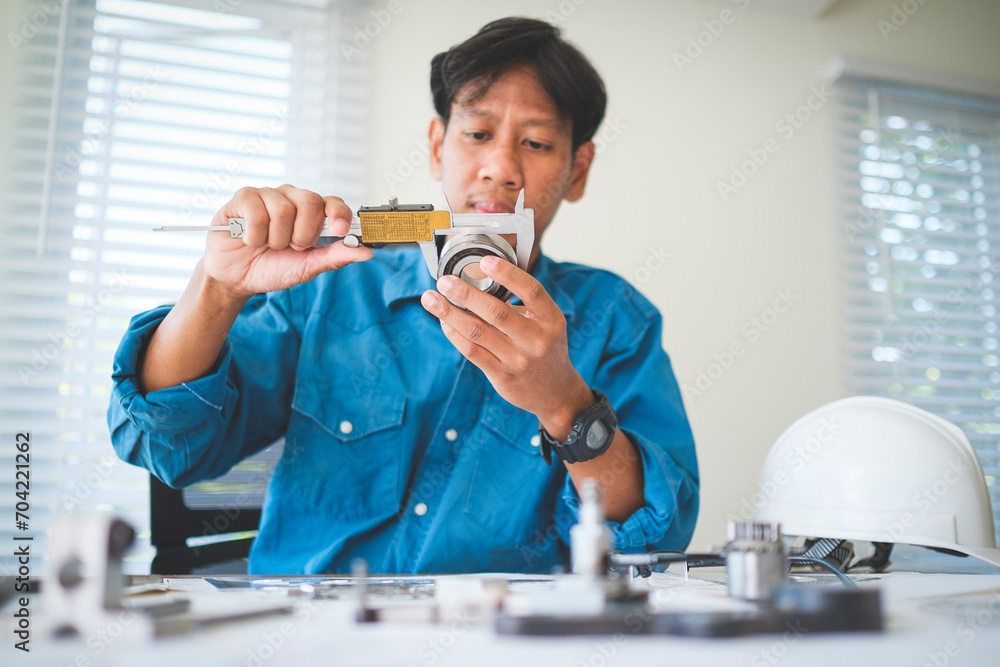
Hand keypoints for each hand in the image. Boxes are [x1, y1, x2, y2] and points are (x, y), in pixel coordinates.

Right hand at [202, 184, 371, 296]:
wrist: (237, 278)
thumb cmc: (274, 268)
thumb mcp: (307, 267)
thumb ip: (335, 257)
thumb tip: (367, 252)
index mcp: (313, 213)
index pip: (334, 202)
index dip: (340, 214)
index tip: (342, 232)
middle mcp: (293, 198)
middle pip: (310, 202)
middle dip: (302, 235)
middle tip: (291, 247)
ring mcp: (268, 195)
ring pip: (283, 210)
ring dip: (276, 239)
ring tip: (268, 245)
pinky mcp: (244, 198)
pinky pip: (257, 212)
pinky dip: (254, 236)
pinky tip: (249, 239)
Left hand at [420, 255, 592, 436]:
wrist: (555, 392)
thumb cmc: (546, 348)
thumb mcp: (547, 323)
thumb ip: (522, 304)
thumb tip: (481, 278)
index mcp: (550, 319)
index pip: (531, 291)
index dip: (508, 274)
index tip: (484, 261)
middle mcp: (535, 340)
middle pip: (497, 312)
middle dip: (466, 293)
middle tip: (444, 281)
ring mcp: (517, 359)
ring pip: (477, 332)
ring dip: (450, 313)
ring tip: (431, 299)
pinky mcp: (501, 374)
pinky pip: (471, 351)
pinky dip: (454, 333)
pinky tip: (444, 321)